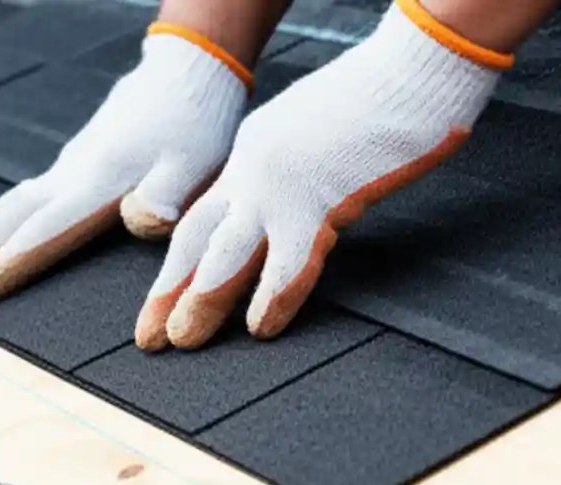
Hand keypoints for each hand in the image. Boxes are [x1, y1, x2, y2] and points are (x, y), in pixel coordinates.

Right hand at [0, 27, 249, 302]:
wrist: (185, 76)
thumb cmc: (195, 129)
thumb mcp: (193, 164)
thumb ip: (165, 195)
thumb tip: (138, 221)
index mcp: (97, 183)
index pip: (44, 230)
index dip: (10, 263)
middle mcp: (69, 175)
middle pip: (11, 221)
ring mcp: (66, 168)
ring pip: (7, 208)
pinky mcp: (71, 165)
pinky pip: (19, 198)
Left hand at [135, 0, 512, 349]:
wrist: (410, 68)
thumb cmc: (379, 100)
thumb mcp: (314, 138)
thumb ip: (294, 176)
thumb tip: (296, 216)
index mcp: (251, 151)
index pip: (204, 217)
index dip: (180, 263)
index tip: (165, 297)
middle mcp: (253, 167)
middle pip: (196, 238)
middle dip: (169, 290)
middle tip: (150, 338)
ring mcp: (281, 183)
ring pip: (225, 253)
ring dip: (201, 301)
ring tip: (183, 341)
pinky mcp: (321, 198)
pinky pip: (289, 261)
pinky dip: (273, 299)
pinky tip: (260, 329)